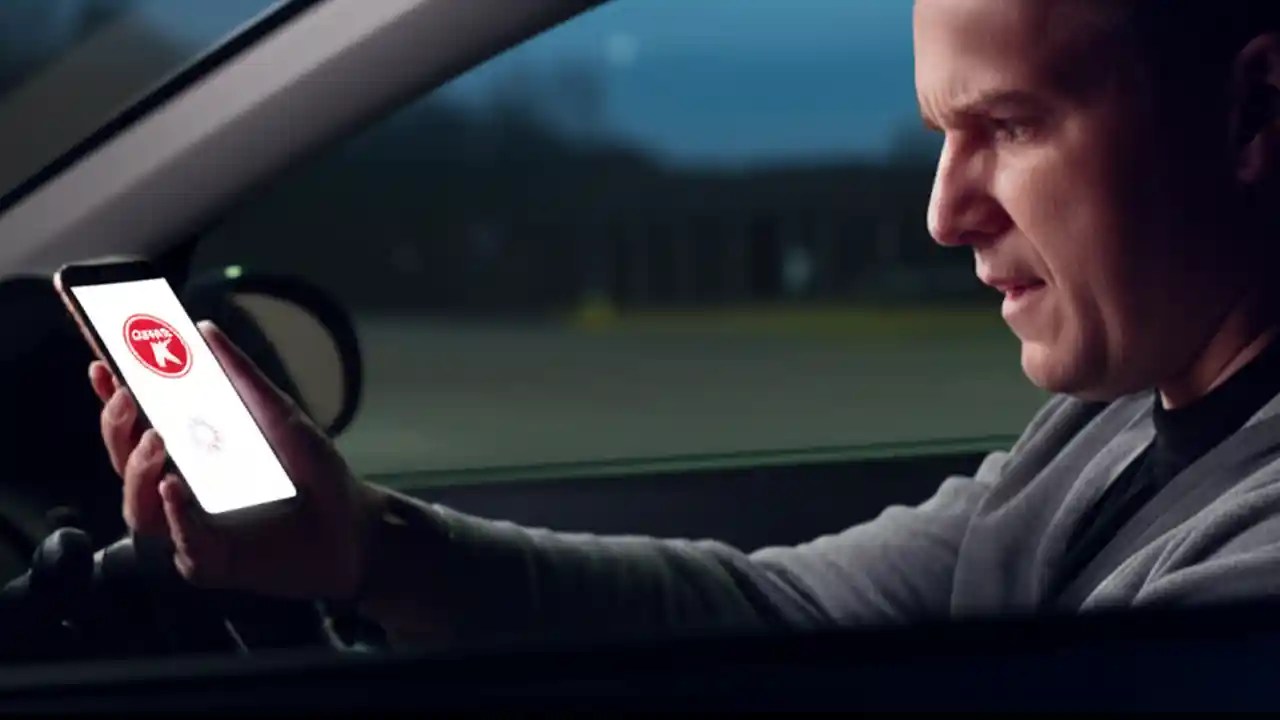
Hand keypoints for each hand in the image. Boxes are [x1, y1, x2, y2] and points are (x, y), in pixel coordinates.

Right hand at [89, 321, 378, 599]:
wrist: (355, 529)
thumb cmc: (316, 475)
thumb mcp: (279, 416)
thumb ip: (242, 377)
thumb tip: (204, 330)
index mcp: (194, 454)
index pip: (138, 426)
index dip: (112, 399)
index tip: (101, 365)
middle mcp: (184, 490)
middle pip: (124, 462)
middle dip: (116, 428)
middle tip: (129, 398)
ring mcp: (193, 528)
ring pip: (138, 507)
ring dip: (138, 470)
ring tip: (155, 440)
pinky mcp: (211, 561)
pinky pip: (180, 541)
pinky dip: (175, 513)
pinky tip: (175, 487)